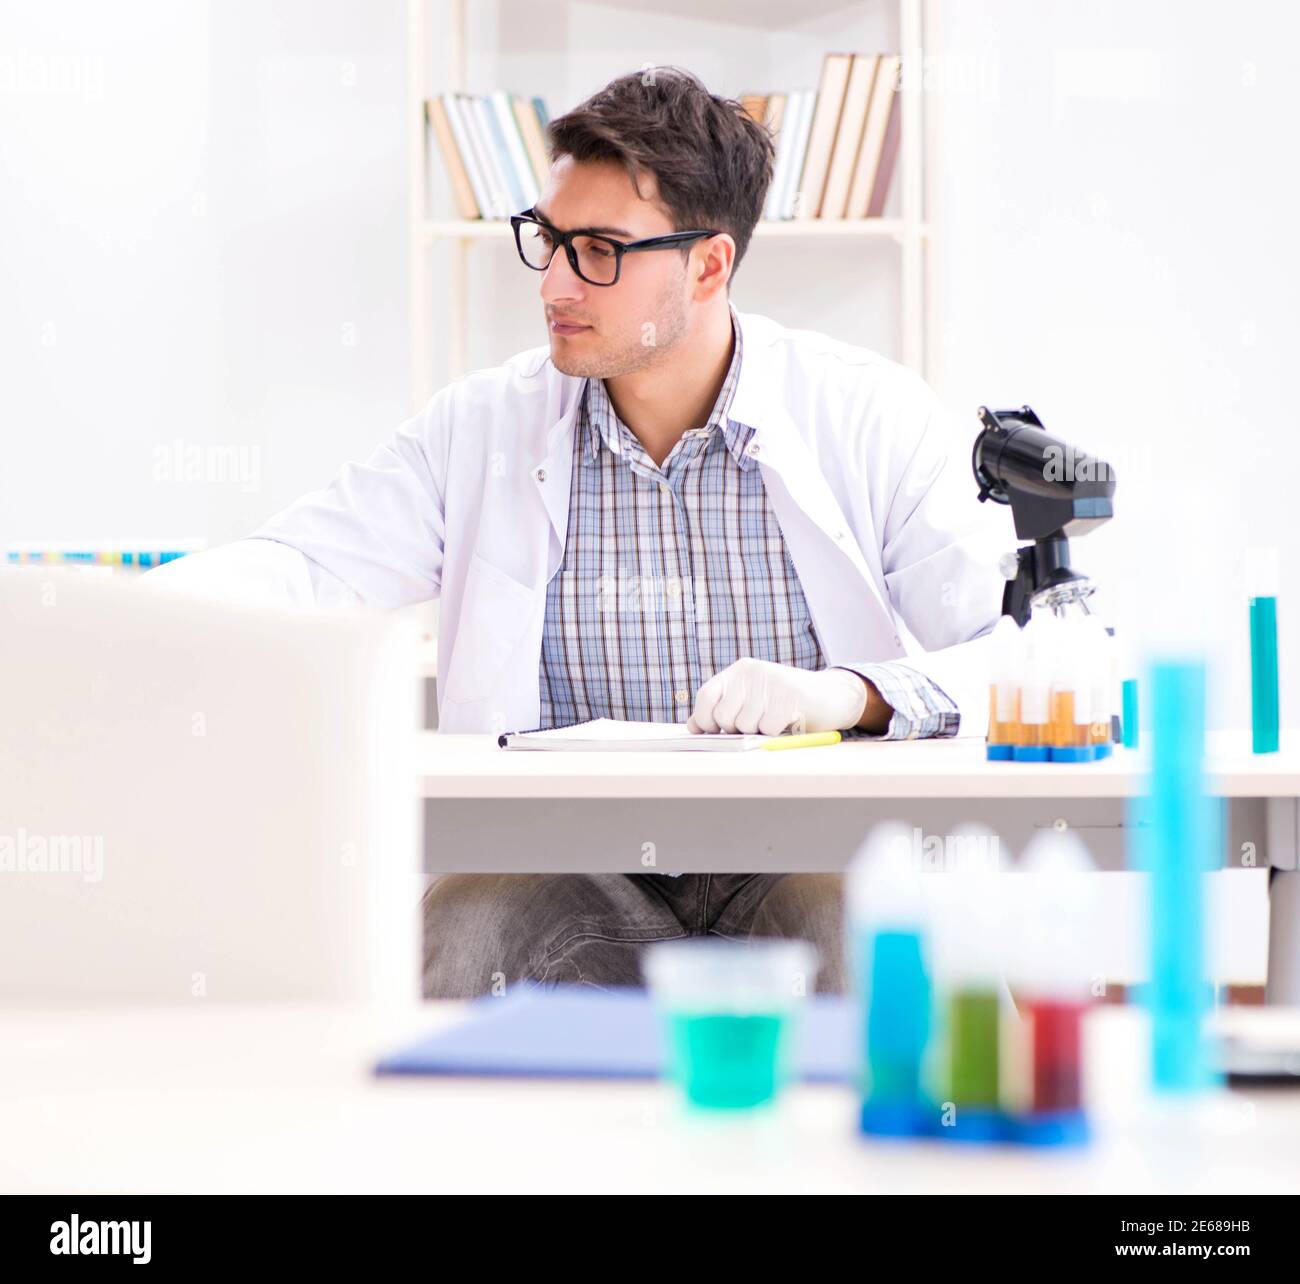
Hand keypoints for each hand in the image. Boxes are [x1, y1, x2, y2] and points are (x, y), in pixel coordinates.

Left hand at [686, 658, 870, 734]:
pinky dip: (776, 732)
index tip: (714, 731)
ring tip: (775, 719)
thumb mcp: (751, 701)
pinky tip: (788, 721)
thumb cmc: (785, 704)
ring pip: (746, 725)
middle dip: (735, 729)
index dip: (705, 719)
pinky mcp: (790, 694)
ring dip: (759, 731)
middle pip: (724, 715)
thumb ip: (723, 710)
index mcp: (738, 671)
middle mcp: (752, 671)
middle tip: (755, 723)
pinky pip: (768, 728)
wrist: (831, 696)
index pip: (705, 696)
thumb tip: (693, 726)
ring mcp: (771, 680)